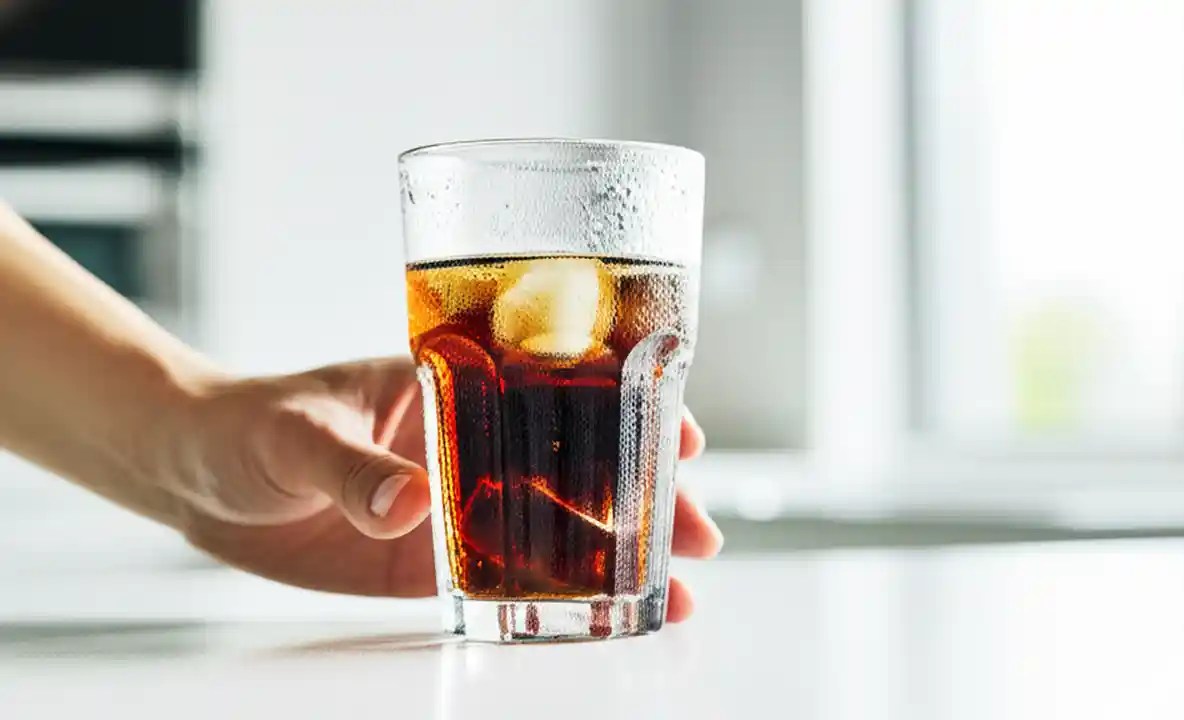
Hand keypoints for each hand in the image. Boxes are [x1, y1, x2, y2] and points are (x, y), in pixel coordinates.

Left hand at [172, 357, 721, 621]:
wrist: (198, 476)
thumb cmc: (247, 424)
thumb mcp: (297, 435)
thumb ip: (353, 469)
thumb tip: (411, 505)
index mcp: (453, 385)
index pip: (557, 387)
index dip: (625, 404)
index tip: (680, 427)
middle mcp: (471, 443)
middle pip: (579, 464)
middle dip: (646, 495)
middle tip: (700, 533)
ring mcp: (458, 504)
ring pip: (557, 525)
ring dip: (618, 554)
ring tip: (678, 590)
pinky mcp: (432, 560)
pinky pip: (505, 579)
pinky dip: (555, 597)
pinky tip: (601, 618)